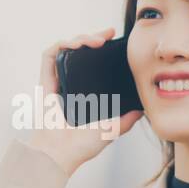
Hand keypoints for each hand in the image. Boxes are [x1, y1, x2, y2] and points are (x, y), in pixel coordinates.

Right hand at [26, 27, 143, 175]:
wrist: (61, 153)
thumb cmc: (81, 146)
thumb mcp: (111, 129)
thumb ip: (126, 120)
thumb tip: (143, 109)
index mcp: (84, 92)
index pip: (92, 62)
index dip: (102, 48)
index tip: (116, 41)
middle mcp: (70, 83)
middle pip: (80, 51)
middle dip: (94, 37)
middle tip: (109, 34)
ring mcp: (57, 81)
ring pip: (66, 48)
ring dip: (80, 38)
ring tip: (96, 41)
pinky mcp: (45, 82)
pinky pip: (49, 55)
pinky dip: (61, 45)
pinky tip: (75, 45)